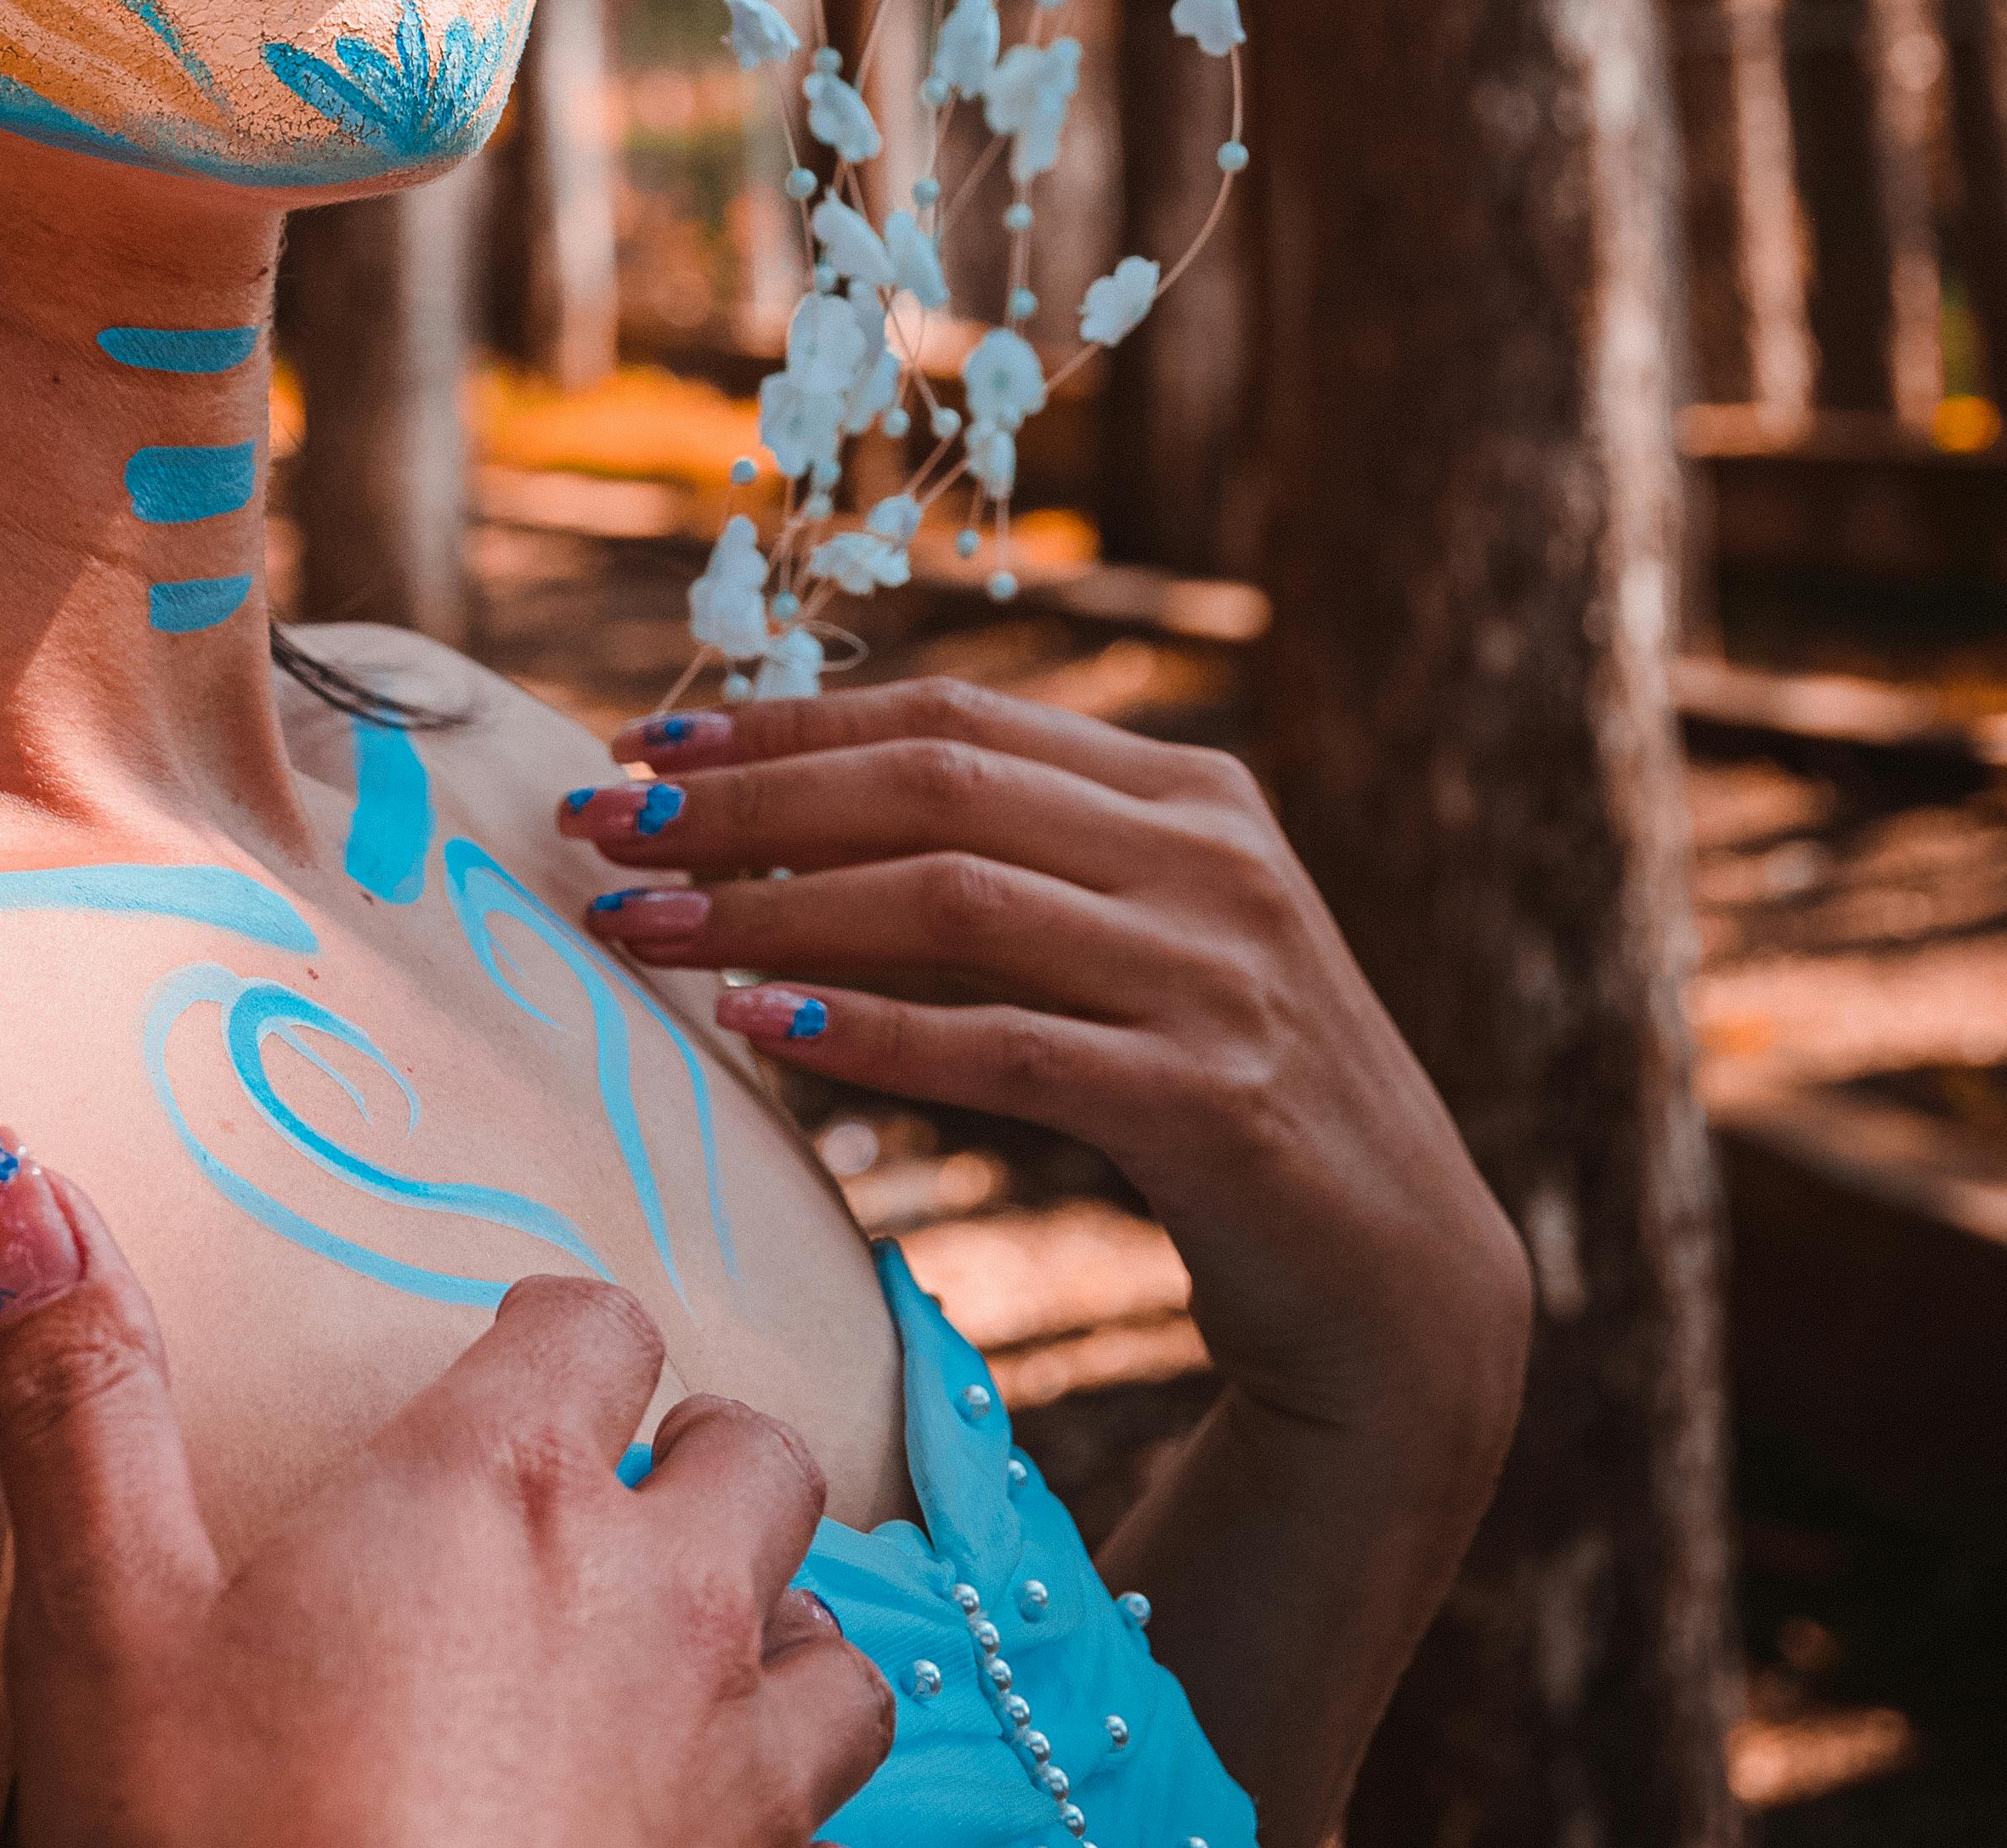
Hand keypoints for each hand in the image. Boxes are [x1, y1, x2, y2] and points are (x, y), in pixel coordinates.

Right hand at [0, 1129, 891, 1847]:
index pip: (600, 1320)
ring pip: (836, 1638)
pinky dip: (785, 1784)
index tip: (505, 1363)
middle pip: (760, 1459)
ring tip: (679, 1657)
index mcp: (503, 1486)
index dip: (555, 1332)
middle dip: (695, 1463)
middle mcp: (656, 1599)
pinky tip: (687, 1810)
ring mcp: (730, 1764)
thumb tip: (4, 1171)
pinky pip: (831, 1803)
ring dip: (775, 1627)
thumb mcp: (107, 1621)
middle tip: (602, 1508)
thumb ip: (77, 1389)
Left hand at [564, 685, 1526, 1466]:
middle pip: (935, 788)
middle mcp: (1212, 858)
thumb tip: (792, 813)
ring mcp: (1219, 975)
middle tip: (604, 824)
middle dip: (749, 801)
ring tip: (638, 924)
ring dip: (770, 908)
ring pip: (949, 902)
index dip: (792, 721)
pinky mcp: (1211, 1103)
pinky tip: (758, 1029)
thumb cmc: (1224, 1101)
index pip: (954, 716)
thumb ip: (1018, 865)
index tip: (650, 741)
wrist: (1402, 1289)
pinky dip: (870, 1034)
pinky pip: (1004, 1048)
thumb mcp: (1141, 943)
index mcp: (1191, 792)